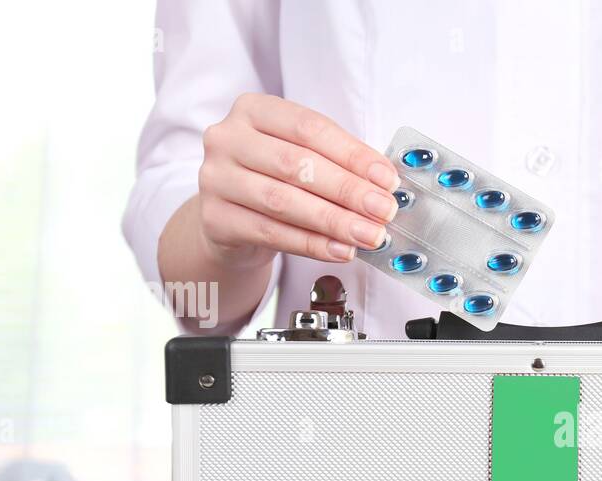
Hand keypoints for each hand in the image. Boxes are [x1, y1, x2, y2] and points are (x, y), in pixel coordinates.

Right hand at [196, 93, 398, 266]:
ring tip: (369, 235)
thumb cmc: (274, 180)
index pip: (309, 128)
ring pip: (283, 201)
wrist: (230, 218)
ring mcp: (215, 178)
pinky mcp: (214, 218)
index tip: (387, 179)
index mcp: (253, 110)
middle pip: (296, 165)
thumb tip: (385, 183)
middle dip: (348, 190)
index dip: (353, 155)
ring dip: (334, 221)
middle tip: (383, 211)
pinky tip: (340, 250)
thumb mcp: (303, 158)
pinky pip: (271, 233)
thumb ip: (338, 163)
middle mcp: (227, 138)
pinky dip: (311, 244)